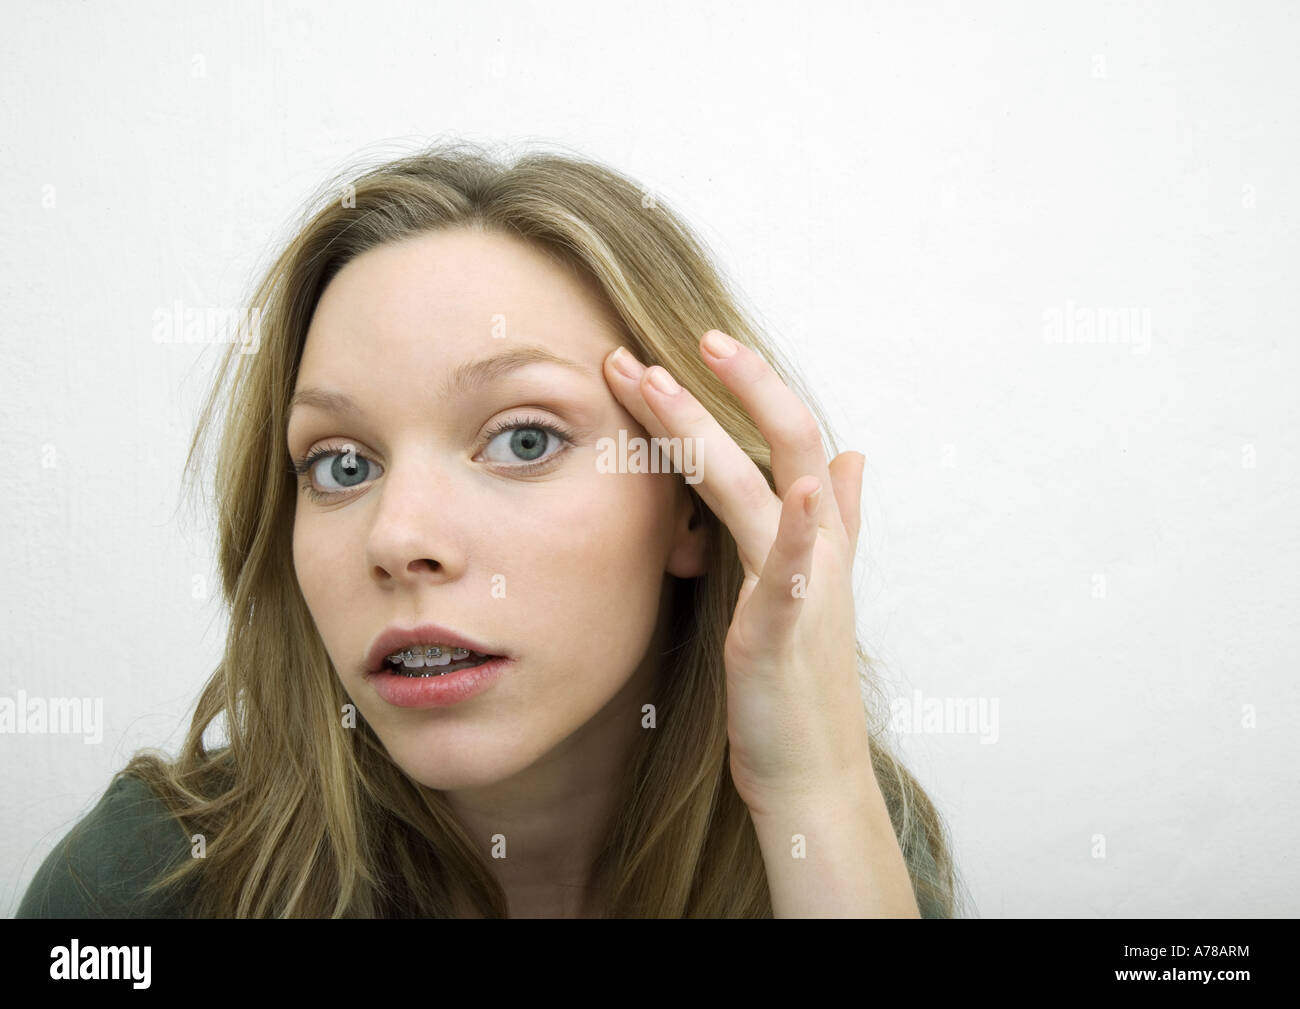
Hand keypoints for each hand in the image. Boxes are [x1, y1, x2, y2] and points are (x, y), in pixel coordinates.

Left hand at [602, 330, 872, 818]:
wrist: (812, 775)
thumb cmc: (801, 686)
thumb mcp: (815, 589)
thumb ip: (838, 521)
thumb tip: (855, 458)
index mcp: (816, 535)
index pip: (787, 439)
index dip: (748, 388)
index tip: (694, 348)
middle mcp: (819, 548)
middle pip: (786, 441)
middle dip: (735, 383)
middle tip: (681, 336)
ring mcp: (806, 586)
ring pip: (763, 487)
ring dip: (707, 428)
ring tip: (657, 381)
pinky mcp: (785, 633)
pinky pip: (798, 574)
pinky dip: (803, 532)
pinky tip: (803, 493)